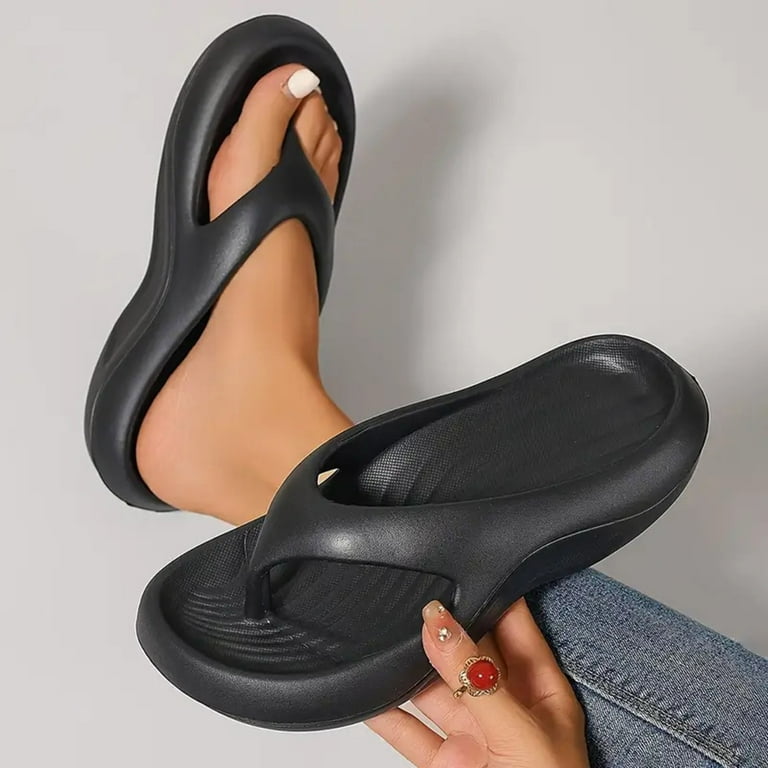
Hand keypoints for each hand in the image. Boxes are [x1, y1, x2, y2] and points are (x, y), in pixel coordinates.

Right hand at [368, 599, 589, 766]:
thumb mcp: (518, 736)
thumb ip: (477, 680)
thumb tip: (441, 622)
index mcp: (541, 691)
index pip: (514, 624)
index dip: (491, 590)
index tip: (458, 560)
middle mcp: (505, 708)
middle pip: (467, 650)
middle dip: (440, 624)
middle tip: (409, 593)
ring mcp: (473, 737)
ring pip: (432, 686)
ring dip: (406, 665)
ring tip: (379, 632)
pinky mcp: (444, 765)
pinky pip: (408, 730)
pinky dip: (385, 712)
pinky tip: (365, 692)